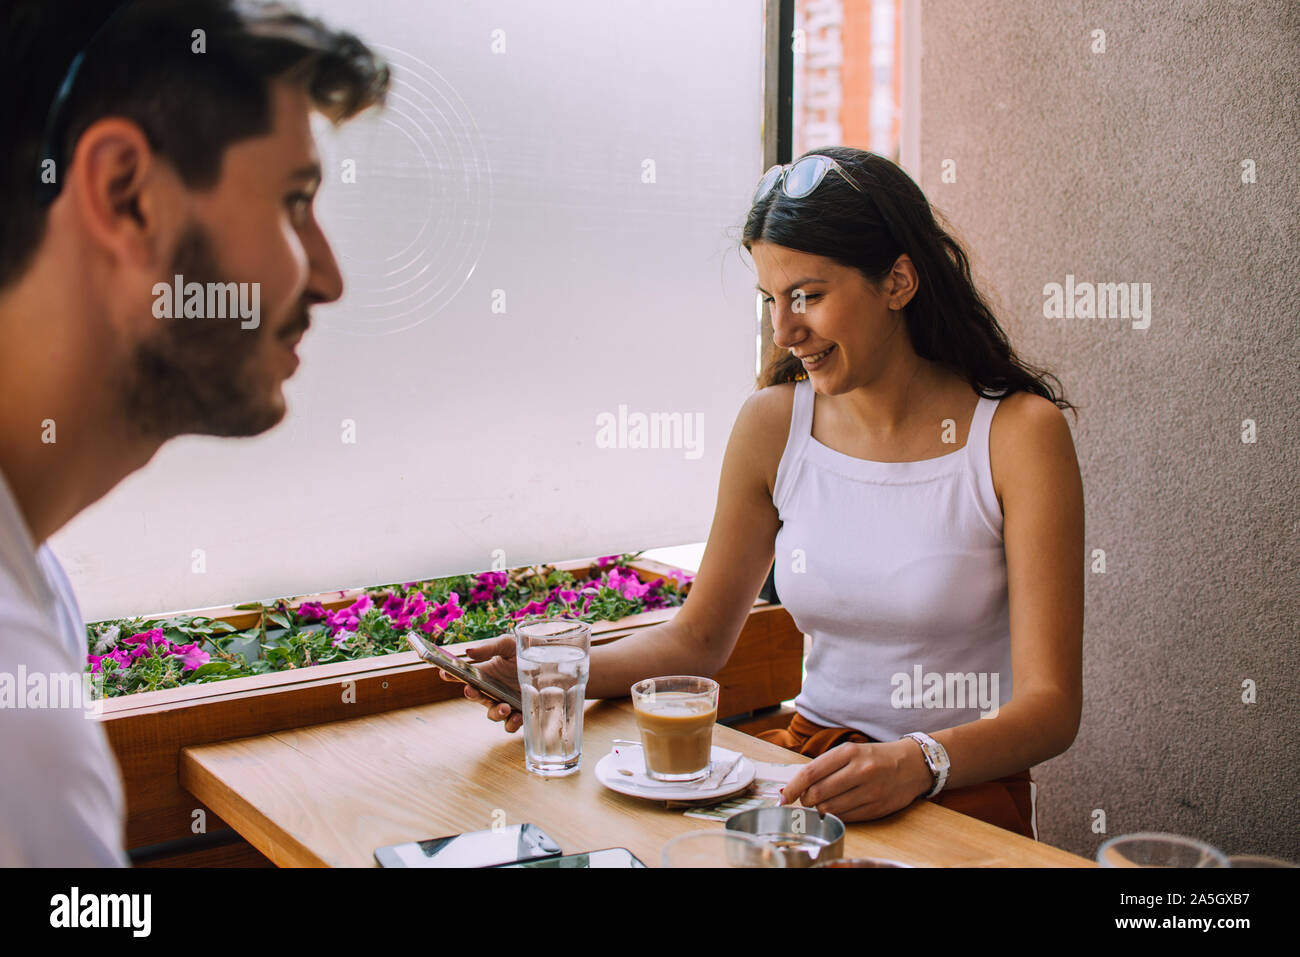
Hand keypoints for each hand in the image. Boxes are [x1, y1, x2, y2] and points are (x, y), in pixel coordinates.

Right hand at [435, 635, 522, 733]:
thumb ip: (489, 648)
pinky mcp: (521, 712)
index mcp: (486, 673)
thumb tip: (468, 651)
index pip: (464, 676)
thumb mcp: (508, 645)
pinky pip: (511, 724)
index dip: (451, 675)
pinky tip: (517, 716)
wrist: (551, 663)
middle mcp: (493, 690)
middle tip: (470, 689)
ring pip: (493, 714)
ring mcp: (506, 702)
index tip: (443, 672)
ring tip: (504, 707)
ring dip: (495, 713)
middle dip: (471, 694)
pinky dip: (511, 723)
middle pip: (476, 697)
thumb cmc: (525, 652)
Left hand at [778, 739, 932, 822]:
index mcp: (849, 752)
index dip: (792, 788)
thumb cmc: (876, 757)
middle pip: (817, 794)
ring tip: (823, 803)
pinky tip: (838, 808)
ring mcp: (870, 791)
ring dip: (820, 810)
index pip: (810, 773)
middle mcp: (859, 770)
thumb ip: (825, 766)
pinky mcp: (877, 808)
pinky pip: (846, 817)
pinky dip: (836, 815)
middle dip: (805, 800)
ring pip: (830, 809)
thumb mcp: (851, 751)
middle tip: (806, 800)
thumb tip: (797, 786)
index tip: (783, 797)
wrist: (913, 764)